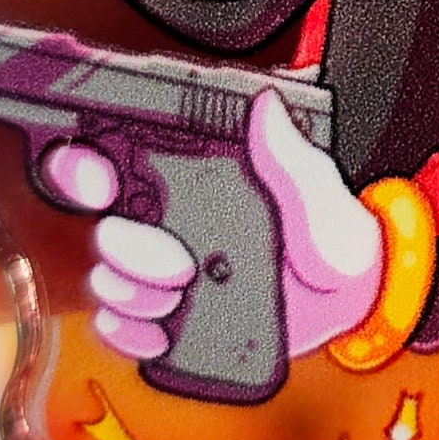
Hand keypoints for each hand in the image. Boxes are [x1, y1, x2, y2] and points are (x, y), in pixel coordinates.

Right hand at [86, 89, 382, 361]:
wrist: (354, 295)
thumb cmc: (333, 231)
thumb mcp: (315, 190)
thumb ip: (287, 156)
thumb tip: (266, 106)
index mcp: (193, 187)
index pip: (116, 166)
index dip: (85, 169)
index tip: (98, 184)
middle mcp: (170, 230)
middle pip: (107, 234)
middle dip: (126, 252)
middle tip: (177, 268)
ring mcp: (168, 278)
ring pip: (109, 282)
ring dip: (131, 294)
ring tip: (177, 300)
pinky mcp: (173, 323)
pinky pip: (124, 329)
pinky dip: (128, 333)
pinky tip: (157, 333)